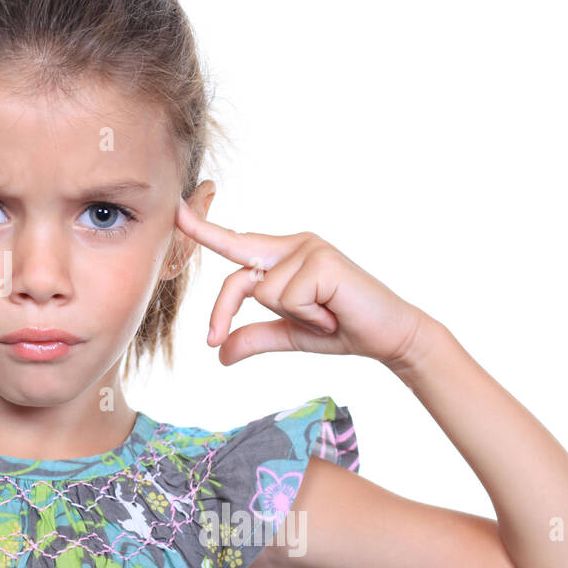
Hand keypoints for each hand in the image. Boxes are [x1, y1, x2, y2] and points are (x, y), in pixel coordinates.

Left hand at [174, 196, 424, 366]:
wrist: (390, 337)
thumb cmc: (341, 329)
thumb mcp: (288, 335)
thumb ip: (254, 337)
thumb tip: (220, 355)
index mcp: (282, 255)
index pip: (235, 244)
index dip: (204, 230)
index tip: (177, 212)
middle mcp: (294, 244)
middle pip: (238, 276)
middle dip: (225, 310)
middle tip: (214, 338)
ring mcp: (308, 248)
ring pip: (264, 293)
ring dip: (294, 317)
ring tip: (325, 316)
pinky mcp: (321, 260)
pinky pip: (288, 298)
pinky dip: (309, 316)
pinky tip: (333, 313)